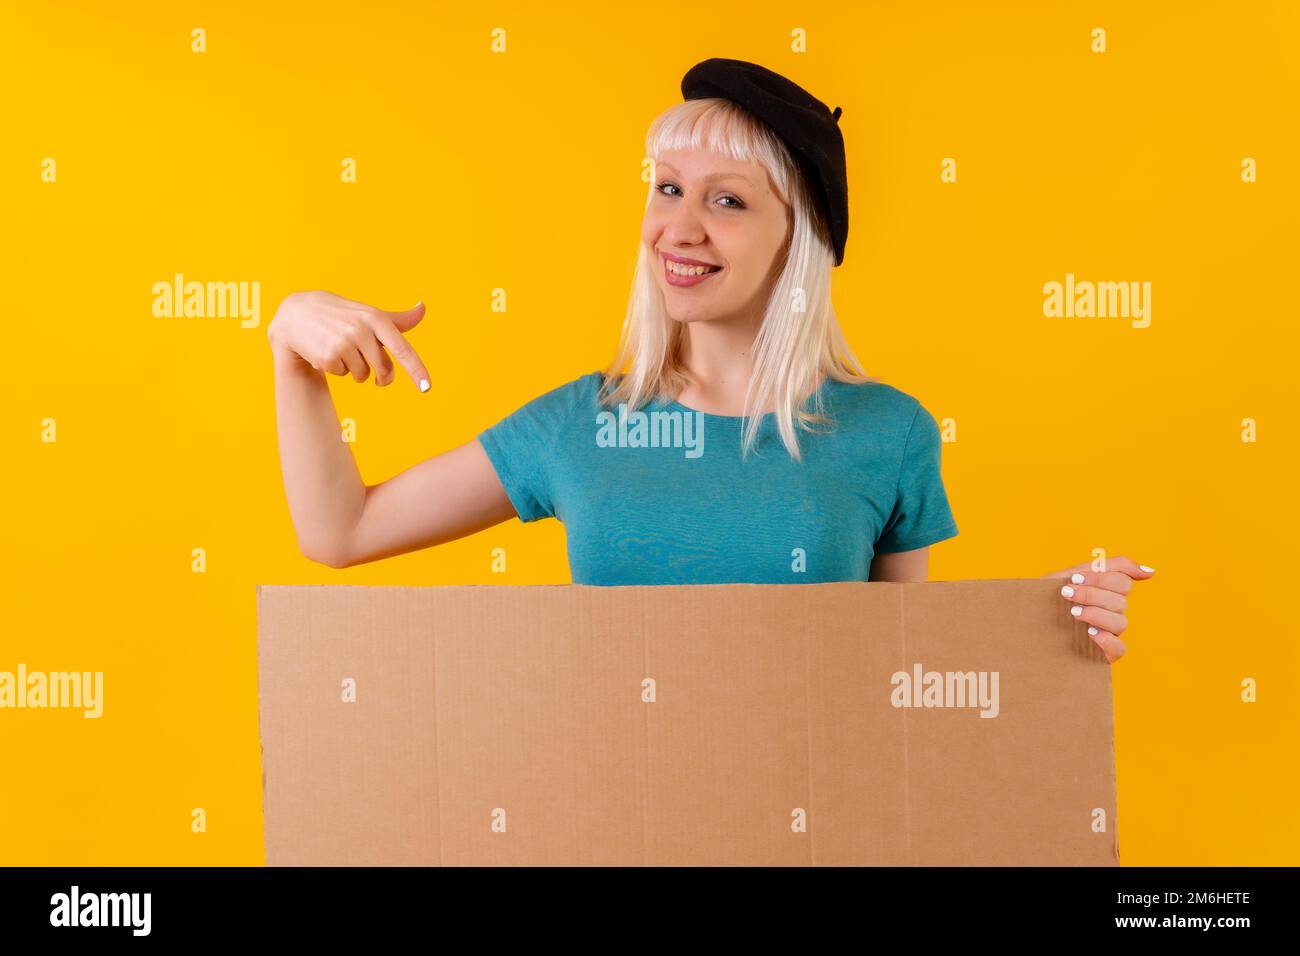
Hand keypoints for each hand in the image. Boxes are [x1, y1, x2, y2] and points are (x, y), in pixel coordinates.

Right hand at [266, 290, 430, 390]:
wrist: (297, 313)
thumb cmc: (341, 315)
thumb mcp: (368, 313)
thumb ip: (398, 319)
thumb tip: (423, 308)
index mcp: (376, 318)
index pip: (402, 349)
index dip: (416, 369)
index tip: (427, 387)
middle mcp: (362, 330)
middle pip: (384, 369)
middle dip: (380, 375)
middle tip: (368, 366)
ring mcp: (344, 343)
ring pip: (363, 375)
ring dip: (354, 370)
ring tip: (340, 349)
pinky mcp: (328, 356)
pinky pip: (344, 375)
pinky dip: (337, 369)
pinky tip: (326, 351)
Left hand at [1042, 555, 1154, 662]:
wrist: (1020, 622)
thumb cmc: (1045, 599)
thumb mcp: (1070, 576)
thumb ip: (1108, 566)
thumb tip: (1151, 571)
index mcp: (1106, 592)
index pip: (1123, 580)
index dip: (1100, 579)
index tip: (1074, 580)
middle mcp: (1111, 613)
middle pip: (1121, 600)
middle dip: (1092, 594)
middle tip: (1066, 595)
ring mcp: (1109, 634)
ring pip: (1121, 622)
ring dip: (1095, 613)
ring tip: (1072, 614)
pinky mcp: (1103, 654)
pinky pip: (1120, 649)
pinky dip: (1106, 639)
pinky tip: (1089, 633)